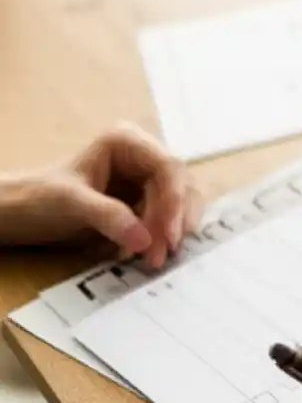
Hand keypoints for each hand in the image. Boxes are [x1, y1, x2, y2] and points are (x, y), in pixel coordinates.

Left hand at [0, 123, 202, 267]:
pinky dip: (160, 239)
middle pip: (180, 188)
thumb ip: (109, 217)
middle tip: (161, 256)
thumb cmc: (39, 199)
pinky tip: (145, 255)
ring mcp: (146, 181)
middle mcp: (143, 157)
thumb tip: (146, 240)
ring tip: (152, 260)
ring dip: (170, 235)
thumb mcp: (71, 204)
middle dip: (172, 223)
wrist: (20, 215)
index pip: (169, 168)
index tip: (168, 236)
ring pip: (179, 206)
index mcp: (127, 142)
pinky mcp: (146, 204)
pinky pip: (167, 220)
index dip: (175, 201)